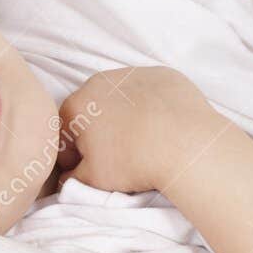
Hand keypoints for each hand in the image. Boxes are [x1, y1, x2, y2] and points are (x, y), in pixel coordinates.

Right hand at [57, 66, 207, 193]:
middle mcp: (101, 81)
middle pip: (93, 108)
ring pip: (122, 96)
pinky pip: (151, 91)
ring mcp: (134, 73)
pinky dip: (153, 105)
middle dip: (99, 130)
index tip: (88, 167)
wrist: (186, 145)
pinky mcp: (163, 75)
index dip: (73, 153)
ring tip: (143, 140)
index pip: (65, 130)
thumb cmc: (134, 162)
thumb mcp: (93, 178)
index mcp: (77, 104)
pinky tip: (163, 126)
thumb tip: (69, 177)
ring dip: (125, 114)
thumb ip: (73, 176)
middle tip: (117, 154)